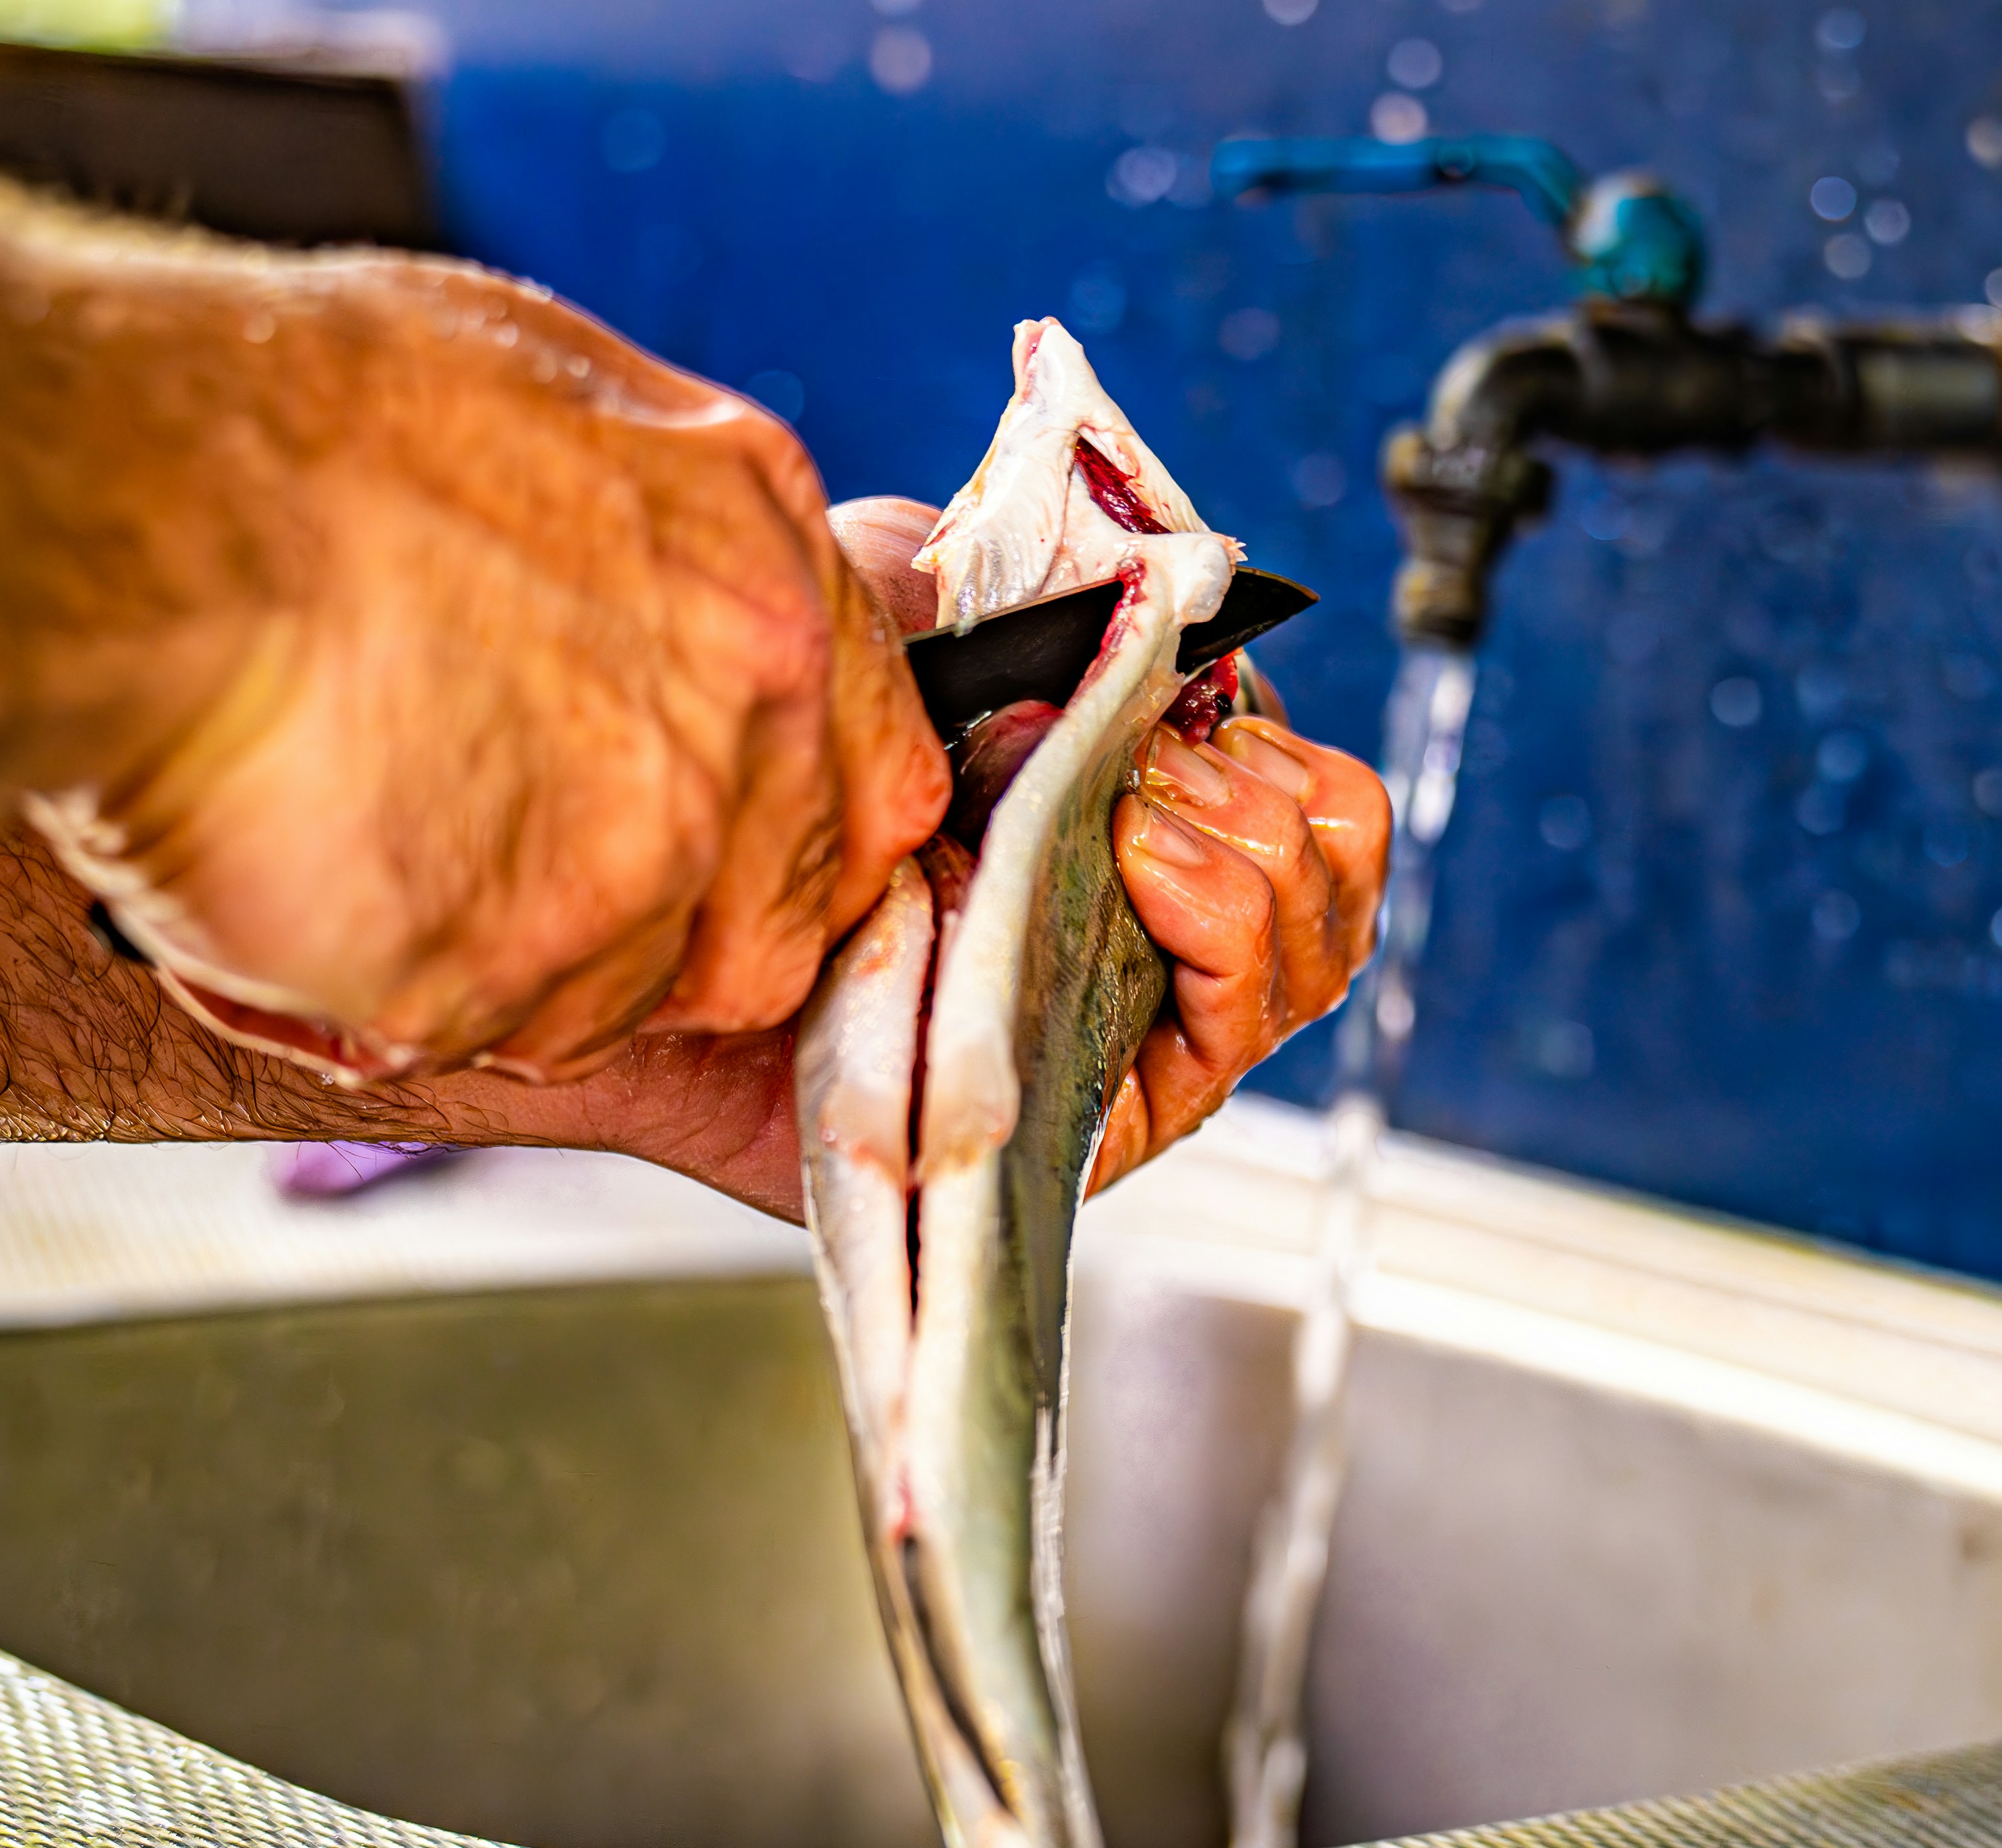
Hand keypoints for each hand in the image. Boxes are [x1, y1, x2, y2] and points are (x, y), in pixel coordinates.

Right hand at [49, 270, 949, 1081]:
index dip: (786, 843)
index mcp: (767, 578)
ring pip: (617, 1002)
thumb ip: (691, 540)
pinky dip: (390, 989)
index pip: (883, 795)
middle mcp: (740, 726)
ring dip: (504, 959)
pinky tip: (303, 877)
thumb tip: (745, 617)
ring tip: (366, 833)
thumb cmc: (301, 425)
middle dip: (656, 936)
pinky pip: (475, 1033)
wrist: (128, 501)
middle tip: (502, 862)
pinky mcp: (503, 975)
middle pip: (768, 937)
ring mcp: (632, 864)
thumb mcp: (561, 398)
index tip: (699, 846)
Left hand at [822, 498, 1385, 1190]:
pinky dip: (1218, 922)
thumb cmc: (763, 782)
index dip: (1260, 727)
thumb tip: (1136, 588)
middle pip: (1334, 864)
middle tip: (1140, 766)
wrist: (666, 929)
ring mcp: (1145, 1028)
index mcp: (1139, 815)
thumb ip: (1009, 573)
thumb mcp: (890, 615)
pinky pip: (1239, 1034)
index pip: (1300, 779)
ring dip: (1247, 847)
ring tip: (1132, 817)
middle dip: (1259, 787)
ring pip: (1314, 945)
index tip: (1173, 689)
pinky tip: (1136, 867)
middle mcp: (1159, 930)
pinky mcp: (1112, 1120)